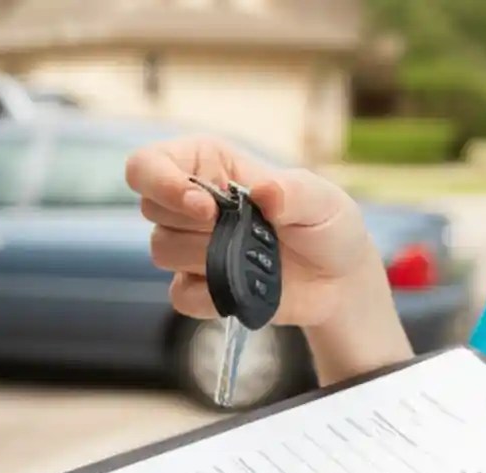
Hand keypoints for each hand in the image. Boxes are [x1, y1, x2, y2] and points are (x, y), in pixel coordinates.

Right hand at [125, 136, 412, 383]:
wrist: (337, 280)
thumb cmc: (327, 225)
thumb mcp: (322, 200)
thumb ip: (294, 192)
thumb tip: (265, 192)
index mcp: (209, 164)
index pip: (148, 164)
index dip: (162, 182)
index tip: (204, 208)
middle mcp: (190, 202)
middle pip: (150, 207)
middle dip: (195, 224)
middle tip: (244, 231)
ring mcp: (190, 246)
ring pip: (161, 251)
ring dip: (210, 257)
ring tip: (255, 256)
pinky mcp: (197, 286)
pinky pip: (181, 295)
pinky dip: (213, 295)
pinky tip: (246, 285)